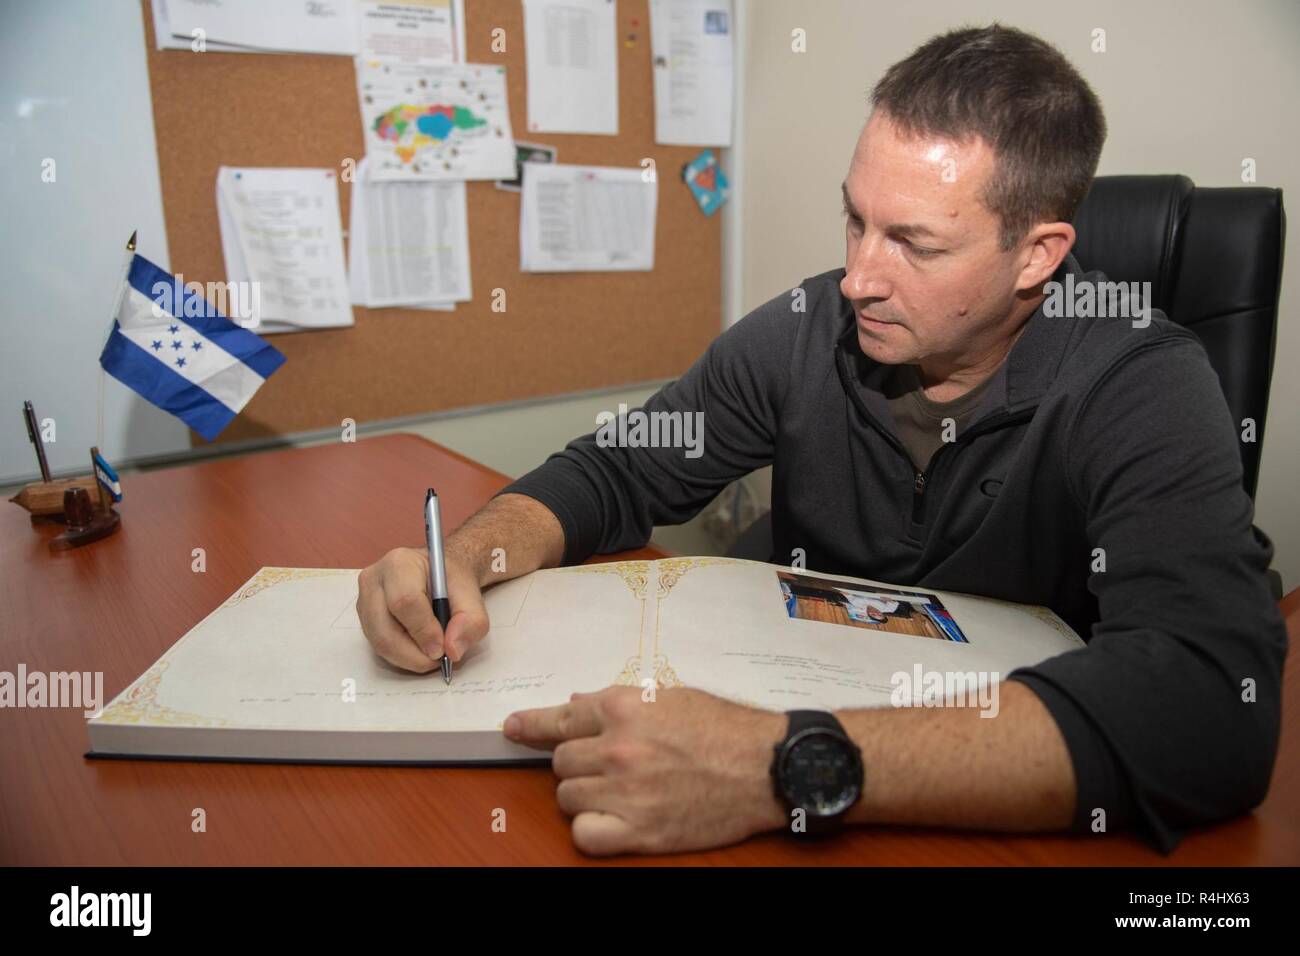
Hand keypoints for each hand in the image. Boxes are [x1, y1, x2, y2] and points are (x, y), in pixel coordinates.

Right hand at [356, 546, 488, 672]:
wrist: (440, 576)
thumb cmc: (451, 581)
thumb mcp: (472, 596)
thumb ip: (471, 621)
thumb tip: (452, 650)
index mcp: (399, 564)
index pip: (405, 601)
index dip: (424, 631)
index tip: (441, 649)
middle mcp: (374, 580)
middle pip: (385, 629)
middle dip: (414, 653)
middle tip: (438, 659)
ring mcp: (364, 601)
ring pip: (379, 643)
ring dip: (408, 658)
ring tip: (431, 654)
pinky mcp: (365, 619)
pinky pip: (378, 647)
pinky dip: (401, 656)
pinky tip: (419, 648)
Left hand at [504, 686, 787, 855]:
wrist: (767, 767)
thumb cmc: (725, 729)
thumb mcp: (671, 696)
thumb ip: (618, 700)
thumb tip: (576, 705)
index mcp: (623, 708)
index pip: (559, 720)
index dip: (532, 726)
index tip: (514, 728)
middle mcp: (618, 748)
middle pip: (561, 761)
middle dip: (577, 762)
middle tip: (607, 765)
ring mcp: (626, 792)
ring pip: (568, 797)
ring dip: (586, 794)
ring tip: (620, 790)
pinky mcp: (641, 831)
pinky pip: (585, 835)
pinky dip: (591, 829)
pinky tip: (612, 819)